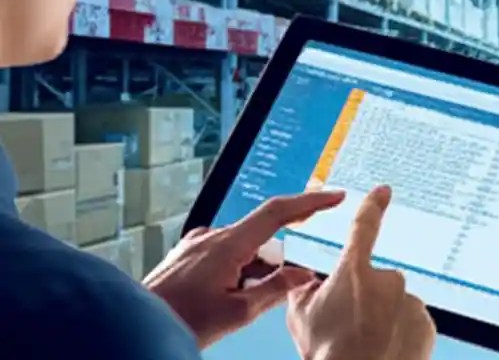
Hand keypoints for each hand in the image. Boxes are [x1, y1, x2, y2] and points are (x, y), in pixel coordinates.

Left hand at [144, 191, 345, 347]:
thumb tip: (305, 276)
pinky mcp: (186, 255)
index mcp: (228, 244)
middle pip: (262, 236)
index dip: (310, 202)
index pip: (278, 212)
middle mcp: (212, 236)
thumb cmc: (183, 322)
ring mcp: (196, 244)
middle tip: (276, 290)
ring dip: (253, 270)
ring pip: (242, 248)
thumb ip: (276, 290)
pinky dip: (236, 271)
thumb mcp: (238, 312)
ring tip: (238, 306)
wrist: (135, 329)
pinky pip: (222, 254)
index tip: (335, 197)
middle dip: (277, 259)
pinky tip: (225, 298)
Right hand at [286, 185, 436, 359]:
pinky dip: (400, 337)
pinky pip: (411, 326)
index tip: (383, 191)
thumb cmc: (328, 352)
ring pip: (395, 308)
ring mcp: (411, 302)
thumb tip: (305, 283)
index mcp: (355, 270)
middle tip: (351, 329)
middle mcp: (388, 280)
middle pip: (376, 287)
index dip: (373, 206)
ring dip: (383, 322)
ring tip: (367, 346)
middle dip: (366, 303)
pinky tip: (385, 352)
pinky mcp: (426, 325)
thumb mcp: (301, 318)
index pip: (364, 227)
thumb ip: (304, 291)